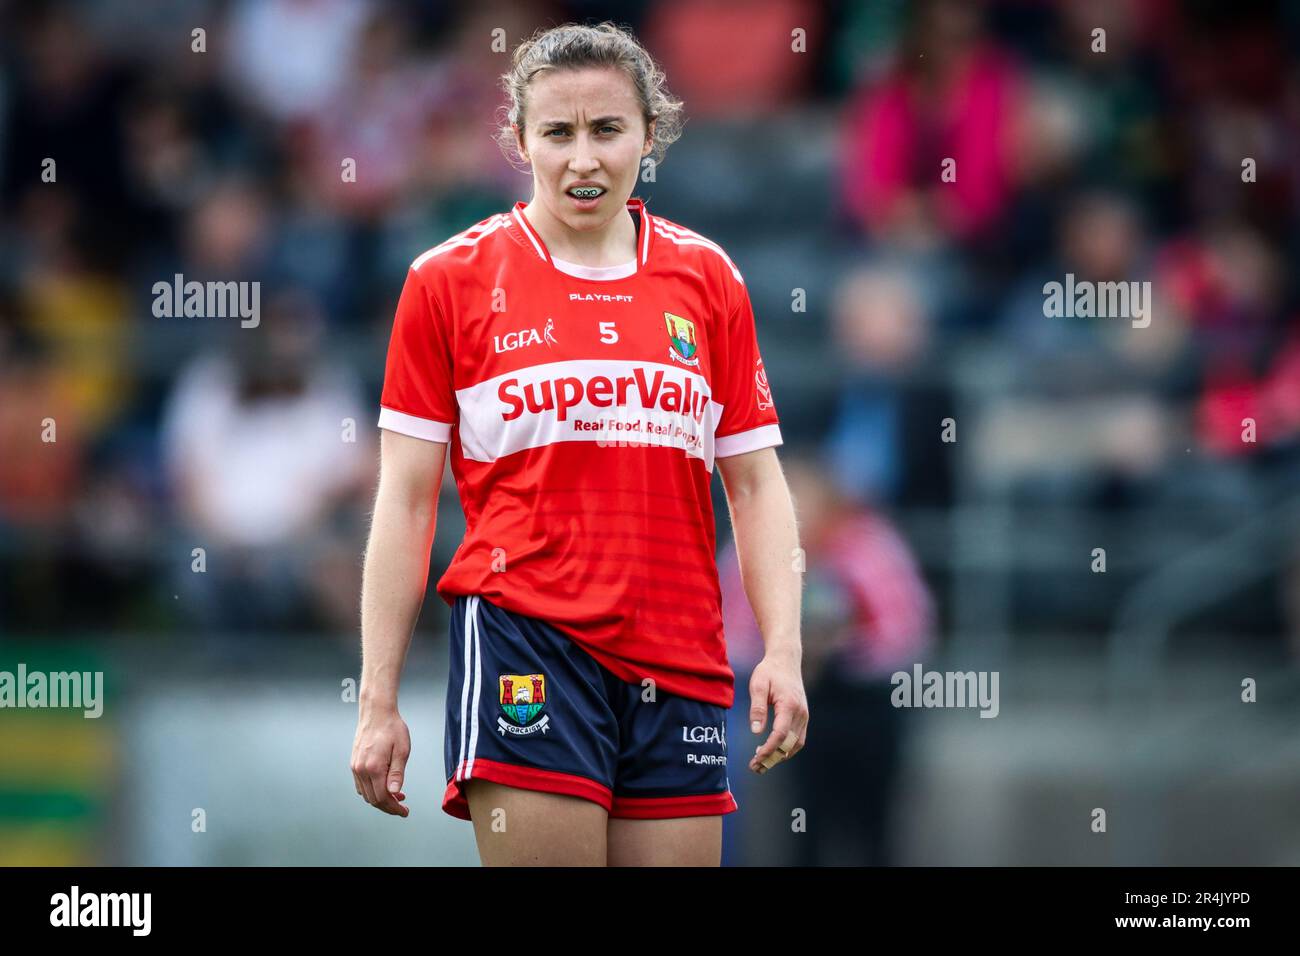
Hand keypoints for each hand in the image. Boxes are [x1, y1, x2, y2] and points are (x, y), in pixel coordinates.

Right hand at [351, 704, 410, 816]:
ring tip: (397, 797)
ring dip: (380, 799)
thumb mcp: (402, 750)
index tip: (404, 812)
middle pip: (373, 799)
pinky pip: (361, 785)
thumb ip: (397, 773)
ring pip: (366, 794)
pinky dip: (372, 791)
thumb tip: (395, 792)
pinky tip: (384, 787)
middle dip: (388, 807)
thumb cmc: (392, 728)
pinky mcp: (354, 764)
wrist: (376, 712)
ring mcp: (355, 767)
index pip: (382, 797)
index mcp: (374, 767)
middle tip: (402, 808)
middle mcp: (361, 770)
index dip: (394, 808)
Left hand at [746, 651, 808, 773]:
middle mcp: (800, 713)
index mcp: (789, 705)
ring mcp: (804, 716)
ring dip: (780, 756)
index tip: (756, 759)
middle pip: (789, 744)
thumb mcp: (758, 685)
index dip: (769, 749)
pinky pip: (798, 739)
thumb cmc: (769, 671)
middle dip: (772, 758)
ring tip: (762, 764)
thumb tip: (755, 731)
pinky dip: (787, 749)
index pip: (781, 734)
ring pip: (796, 744)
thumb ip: (757, 708)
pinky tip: (773, 752)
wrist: (785, 660)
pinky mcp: (803, 717)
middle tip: (755, 767)